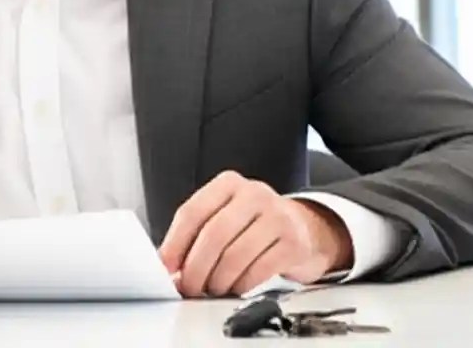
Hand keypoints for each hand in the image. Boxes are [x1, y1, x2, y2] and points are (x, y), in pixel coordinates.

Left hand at [158, 171, 353, 297]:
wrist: (306, 229)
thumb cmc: (254, 225)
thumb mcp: (225, 218)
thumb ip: (195, 236)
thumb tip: (168, 266)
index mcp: (228, 184)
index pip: (192, 212)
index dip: (175, 244)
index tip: (166, 267)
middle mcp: (254, 194)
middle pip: (214, 235)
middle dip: (195, 267)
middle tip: (189, 286)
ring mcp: (277, 216)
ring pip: (235, 255)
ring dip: (218, 280)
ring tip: (213, 288)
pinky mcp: (294, 242)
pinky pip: (258, 270)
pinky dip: (241, 285)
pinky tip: (236, 287)